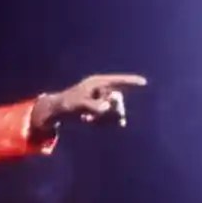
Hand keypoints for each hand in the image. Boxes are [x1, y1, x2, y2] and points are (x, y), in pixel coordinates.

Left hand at [31, 74, 147, 132]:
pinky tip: (88, 122)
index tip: (144, 82)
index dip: (131, 81)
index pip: (118, 80)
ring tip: (87, 120)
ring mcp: (100, 99)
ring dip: (105, 118)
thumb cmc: (67, 104)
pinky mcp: (99, 108)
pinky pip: (108, 116)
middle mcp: (101, 90)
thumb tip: (107, 108)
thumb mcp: (79, 104)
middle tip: (95, 116)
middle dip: (112, 110)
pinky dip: (101, 121)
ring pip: (113, 110)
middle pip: (118, 99)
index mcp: (97, 83)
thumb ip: (93, 106)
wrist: (58, 110)